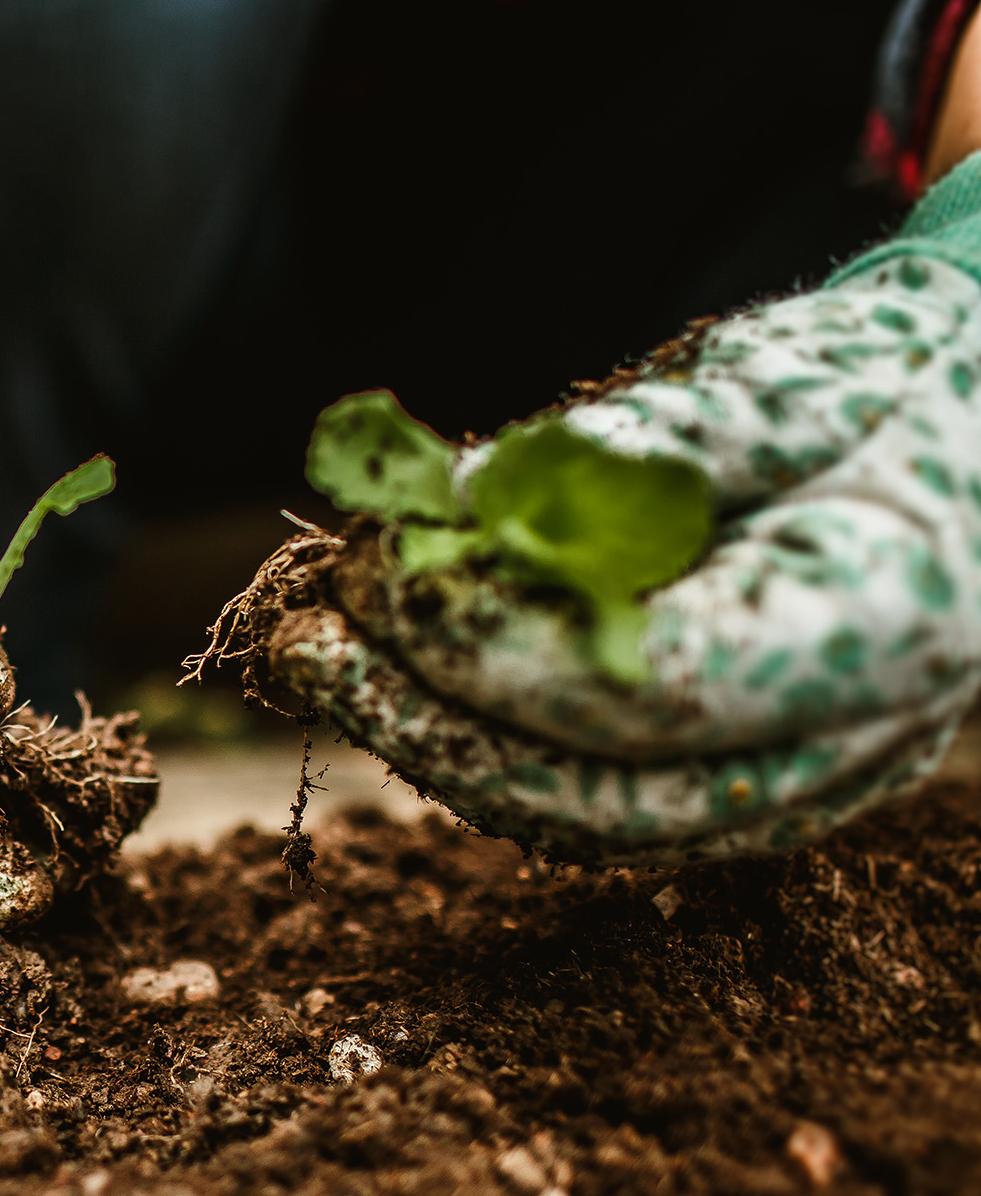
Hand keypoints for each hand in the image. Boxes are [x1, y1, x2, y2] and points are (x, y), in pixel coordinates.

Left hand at [246, 226, 980, 863]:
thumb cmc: (898, 380)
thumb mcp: (792, 375)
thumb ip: (645, 450)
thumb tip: (466, 500)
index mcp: (886, 626)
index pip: (654, 687)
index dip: (491, 641)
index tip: (371, 570)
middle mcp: (855, 739)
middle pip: (603, 792)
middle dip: (428, 722)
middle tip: (298, 643)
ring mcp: (809, 780)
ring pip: (593, 819)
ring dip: (440, 747)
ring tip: (323, 661)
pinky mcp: (752, 779)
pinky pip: (605, 798)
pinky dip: (493, 746)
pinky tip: (403, 681)